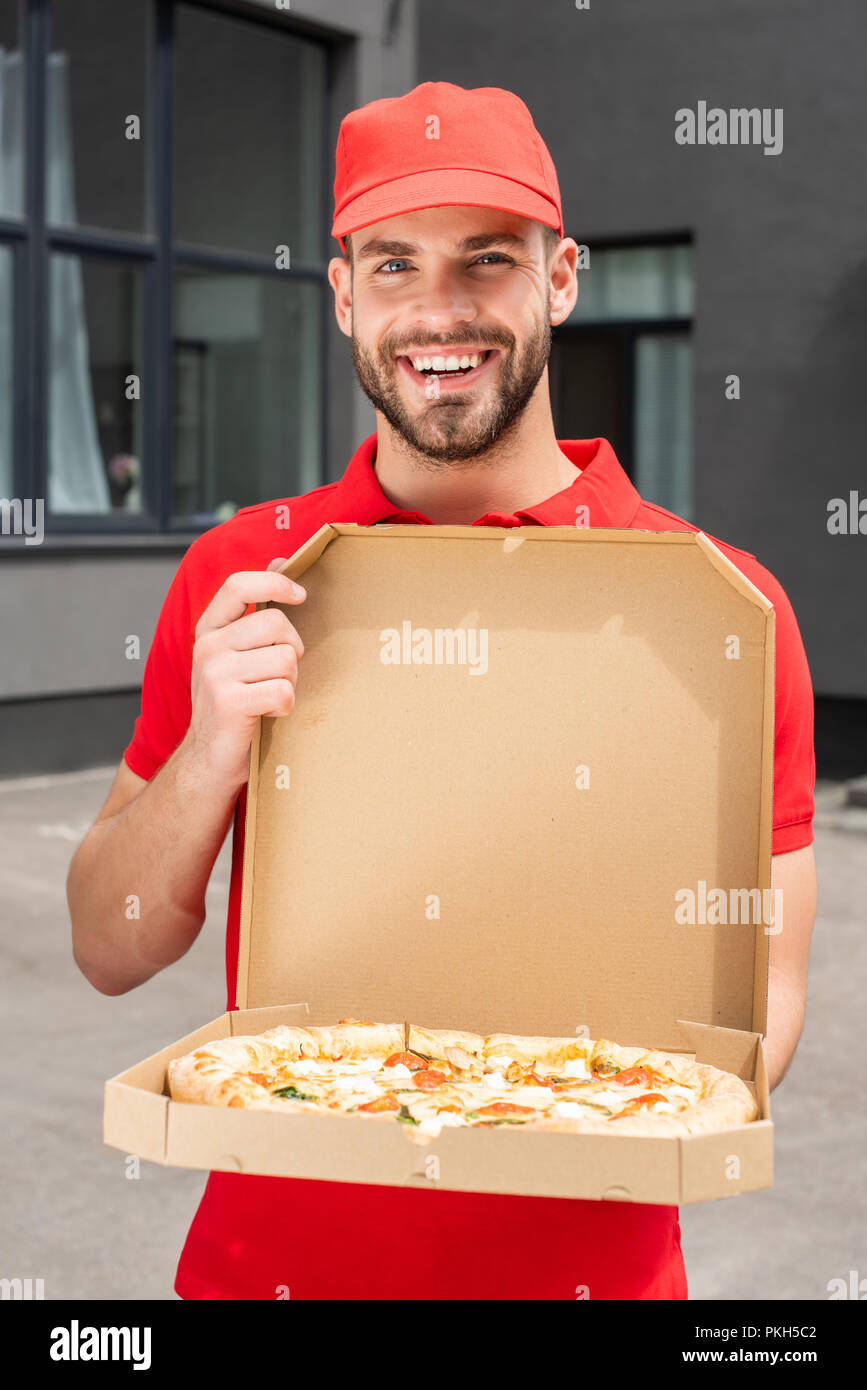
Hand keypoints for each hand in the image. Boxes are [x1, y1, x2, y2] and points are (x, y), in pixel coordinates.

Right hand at [184, 557, 305, 787]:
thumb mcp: (238, 654)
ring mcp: (214, 673)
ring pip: (285, 659)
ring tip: (270, 696)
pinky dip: (286, 706)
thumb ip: (255, 611)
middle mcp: (207, 647)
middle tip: (280, 674)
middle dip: (292, 650)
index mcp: (209, 630)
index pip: (238, 585)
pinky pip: (283, 690)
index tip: (299, 595)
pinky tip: (270, 714)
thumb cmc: (234, 704)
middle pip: (276, 624)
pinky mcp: (228, 701)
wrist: (209, 760)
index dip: (274, 582)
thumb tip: (281, 558)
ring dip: (290, 682)